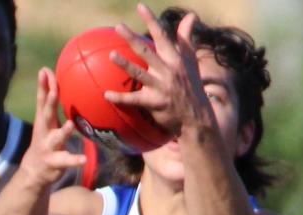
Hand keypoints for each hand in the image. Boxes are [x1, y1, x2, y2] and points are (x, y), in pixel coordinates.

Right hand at [20, 68, 88, 188]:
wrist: (34, 171)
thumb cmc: (43, 140)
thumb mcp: (45, 121)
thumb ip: (49, 102)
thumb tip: (51, 76)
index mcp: (43, 121)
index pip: (42, 100)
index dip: (44, 86)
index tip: (44, 70)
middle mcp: (44, 132)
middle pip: (46, 115)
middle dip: (49, 103)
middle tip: (53, 91)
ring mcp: (49, 148)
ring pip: (57, 139)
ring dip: (63, 131)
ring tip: (70, 124)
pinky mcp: (56, 163)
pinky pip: (67, 161)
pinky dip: (75, 160)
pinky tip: (83, 159)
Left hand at [104, 6, 207, 138]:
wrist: (196, 117)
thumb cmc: (191, 86)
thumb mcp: (190, 60)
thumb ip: (185, 38)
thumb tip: (190, 15)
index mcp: (175, 58)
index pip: (162, 35)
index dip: (151, 20)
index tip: (140, 7)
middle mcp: (168, 70)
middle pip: (146, 51)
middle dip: (132, 38)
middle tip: (118, 27)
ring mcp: (161, 87)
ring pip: (139, 73)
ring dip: (125, 64)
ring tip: (111, 55)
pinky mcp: (155, 103)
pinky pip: (134, 100)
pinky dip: (120, 98)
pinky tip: (106, 94)